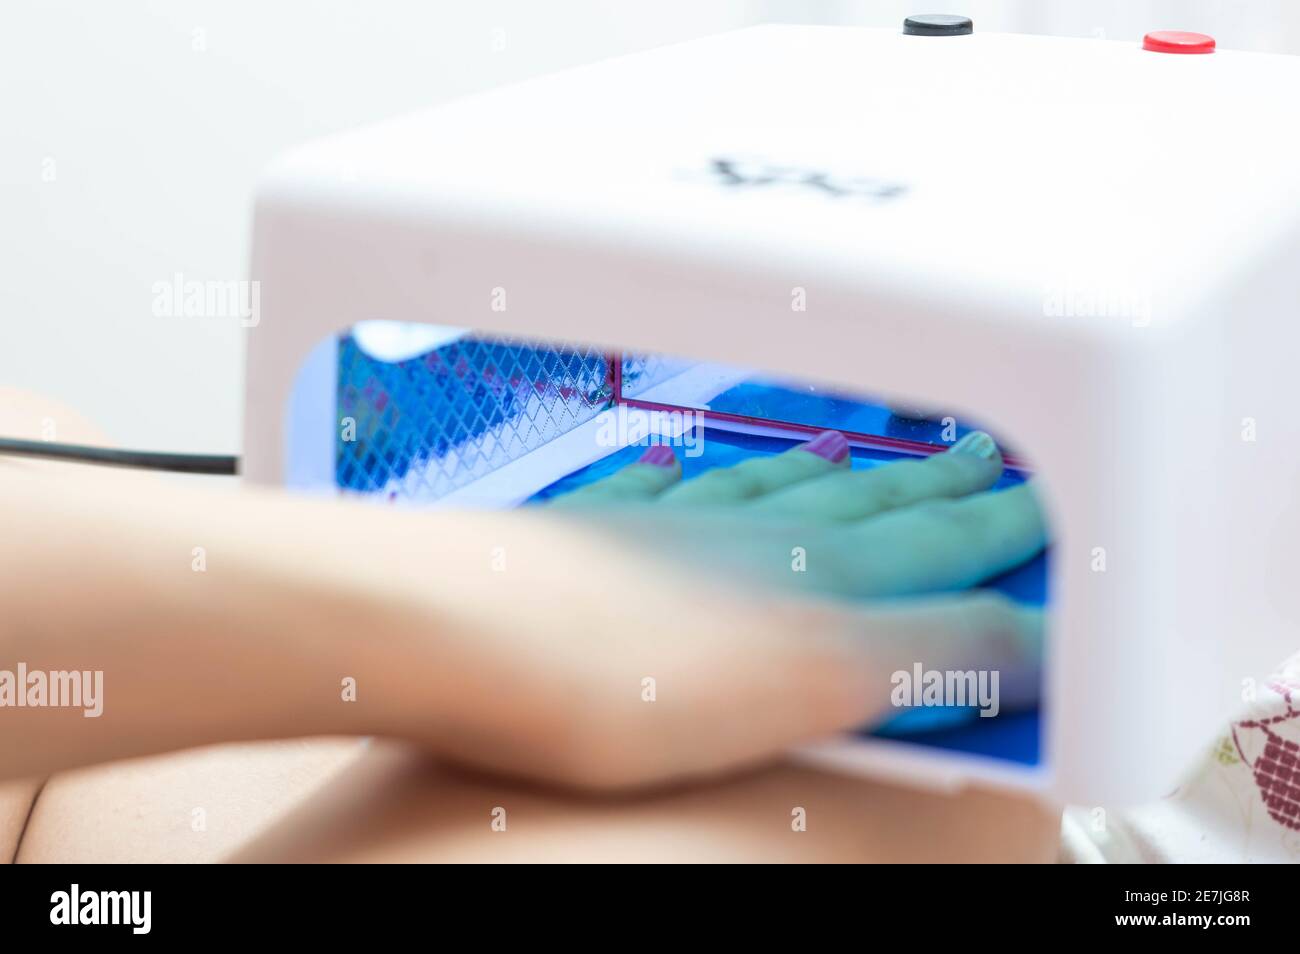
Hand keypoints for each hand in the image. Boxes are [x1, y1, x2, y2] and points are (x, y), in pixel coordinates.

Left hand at [391, 430, 1046, 788]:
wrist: (450, 632)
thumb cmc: (612, 676)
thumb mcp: (808, 685)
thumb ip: (923, 658)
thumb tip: (1021, 639)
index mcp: (813, 573)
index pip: (936, 543)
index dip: (1000, 528)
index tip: (1048, 506)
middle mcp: (749, 536)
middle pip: (866, 506)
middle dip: (935, 486)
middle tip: (982, 460)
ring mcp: (668, 533)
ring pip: (773, 492)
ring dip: (831, 475)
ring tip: (863, 452)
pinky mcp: (593, 545)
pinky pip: (656, 495)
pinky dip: (685, 478)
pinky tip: (680, 466)